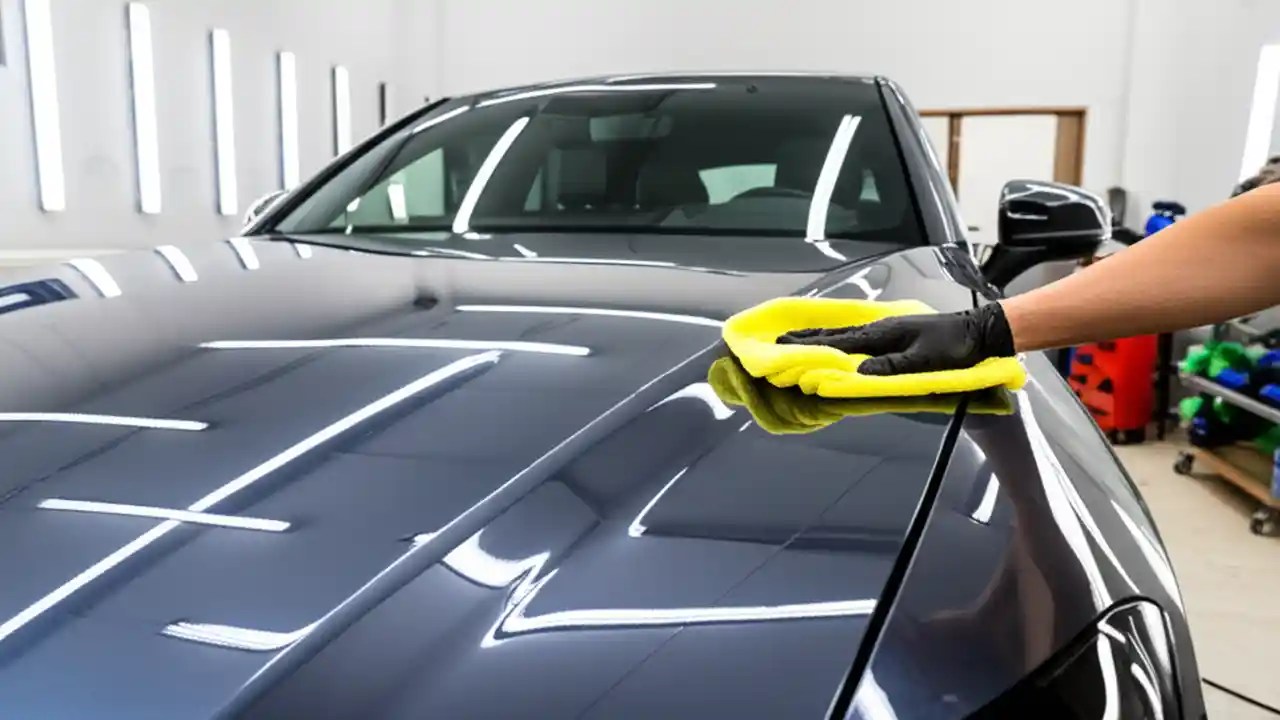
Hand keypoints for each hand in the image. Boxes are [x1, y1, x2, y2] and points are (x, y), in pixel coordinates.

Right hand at [776, 302, 1015, 374]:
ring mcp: (883, 329)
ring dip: (816, 336)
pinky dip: (834, 337)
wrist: (978, 331)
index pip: (837, 343)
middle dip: (803, 339)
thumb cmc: (954, 348)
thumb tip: (858, 373)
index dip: (808, 348)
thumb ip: (891, 367)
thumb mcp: (925, 361)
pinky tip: (831, 340)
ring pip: (841, 333)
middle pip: (833, 334)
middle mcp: (877, 329)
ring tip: (793, 339)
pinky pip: (854, 336)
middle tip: (776, 342)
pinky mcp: (891, 333)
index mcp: (881, 335)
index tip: (782, 349)